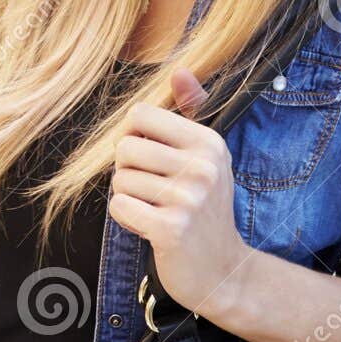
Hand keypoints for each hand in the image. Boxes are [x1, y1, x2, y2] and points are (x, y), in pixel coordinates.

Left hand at [107, 69, 253, 318]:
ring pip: (119, 179)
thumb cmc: (203, 207)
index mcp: (208, 143)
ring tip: (155, 210)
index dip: (134, 137)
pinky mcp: (171, 228)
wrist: (221, 271)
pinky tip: (149, 227)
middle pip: (124, 147)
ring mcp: (188, 199)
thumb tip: (180, 70)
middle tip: (153, 191)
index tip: (152, 159)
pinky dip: (126, 218)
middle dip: (127, 170)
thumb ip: (191, 111)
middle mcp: (202, 167)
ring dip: (128, 197)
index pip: (139, 115)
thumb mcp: (205, 157)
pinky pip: (119, 206)